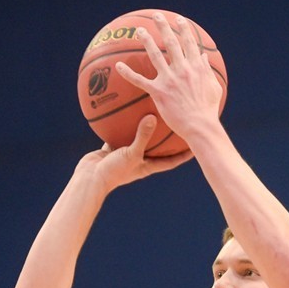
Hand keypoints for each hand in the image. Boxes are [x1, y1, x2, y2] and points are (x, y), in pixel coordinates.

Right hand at [76, 114, 192, 191]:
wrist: (89, 179)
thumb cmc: (113, 172)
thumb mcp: (130, 153)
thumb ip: (142, 136)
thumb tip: (153, 117)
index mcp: (149, 165)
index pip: (173, 159)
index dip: (186, 153)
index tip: (199, 144)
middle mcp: (140, 159)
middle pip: (160, 147)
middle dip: (169, 138)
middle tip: (181, 124)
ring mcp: (126, 153)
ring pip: (140, 137)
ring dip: (146, 126)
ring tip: (155, 110)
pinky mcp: (113, 147)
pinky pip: (121, 131)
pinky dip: (123, 122)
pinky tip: (125, 108)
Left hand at [114, 13, 223, 146]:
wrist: (200, 126)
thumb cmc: (208, 110)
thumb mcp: (214, 87)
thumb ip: (207, 70)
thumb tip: (203, 56)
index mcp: (196, 67)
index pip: (189, 43)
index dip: (184, 29)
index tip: (179, 19)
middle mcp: (182, 69)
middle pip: (171, 43)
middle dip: (164, 26)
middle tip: (156, 16)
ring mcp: (169, 80)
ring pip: (155, 55)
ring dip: (147, 40)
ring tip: (139, 30)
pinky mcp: (158, 92)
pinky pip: (140, 81)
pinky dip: (128, 73)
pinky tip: (118, 66)